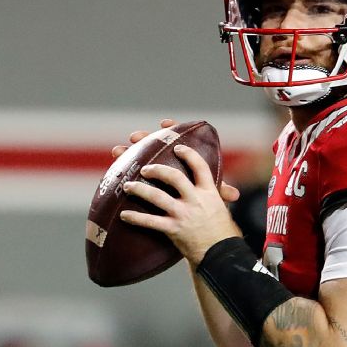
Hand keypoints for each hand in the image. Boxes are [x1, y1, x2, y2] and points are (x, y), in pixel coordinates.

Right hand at [111, 119, 240, 201]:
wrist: (189, 223)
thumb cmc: (200, 205)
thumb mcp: (208, 198)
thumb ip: (219, 192)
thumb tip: (234, 194)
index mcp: (183, 161)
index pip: (177, 138)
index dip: (171, 129)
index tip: (165, 124)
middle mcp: (166, 161)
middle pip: (154, 145)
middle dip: (144, 138)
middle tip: (135, 136)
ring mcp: (152, 171)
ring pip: (137, 157)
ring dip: (127, 152)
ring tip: (117, 151)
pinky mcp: (142, 184)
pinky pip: (128, 174)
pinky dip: (119, 170)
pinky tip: (111, 170)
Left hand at [120, 143, 242, 264]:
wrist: (221, 255)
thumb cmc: (223, 233)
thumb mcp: (222, 209)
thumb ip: (219, 196)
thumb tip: (225, 188)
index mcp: (209, 193)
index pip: (200, 167)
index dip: (188, 155)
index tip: (178, 147)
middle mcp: (196, 201)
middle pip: (175, 177)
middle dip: (158, 170)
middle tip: (145, 168)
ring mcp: (184, 215)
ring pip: (158, 197)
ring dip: (141, 189)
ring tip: (128, 186)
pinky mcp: (174, 229)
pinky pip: (150, 222)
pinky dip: (136, 218)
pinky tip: (124, 215)